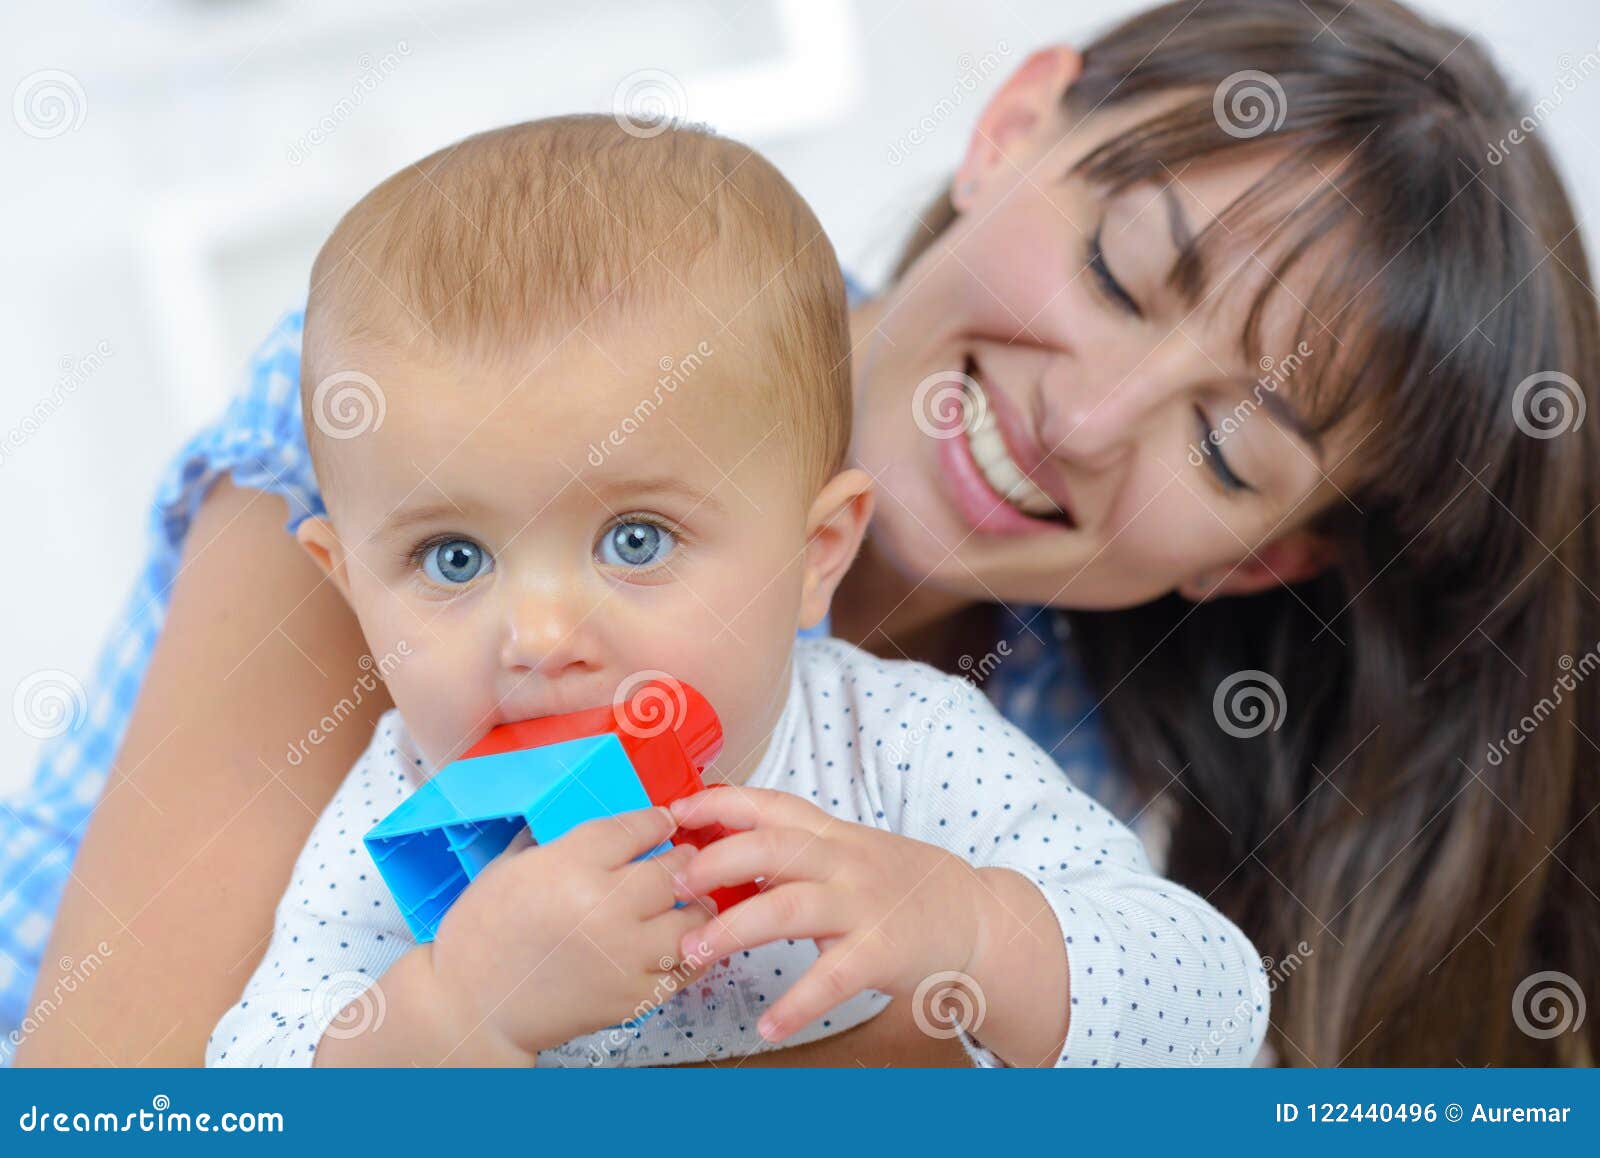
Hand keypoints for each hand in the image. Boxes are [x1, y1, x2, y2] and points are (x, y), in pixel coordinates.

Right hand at [426, 805, 712, 1059]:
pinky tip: (682, 941)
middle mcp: (604, 907)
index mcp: (570, 865)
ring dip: (695, 904)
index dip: (657, 822)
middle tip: (685, 858)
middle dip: (683, 859)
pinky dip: (689, 951)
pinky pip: (684, 967)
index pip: (637, 828)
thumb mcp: (509, 866)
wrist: (472, 1006)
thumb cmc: (482, 935)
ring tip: (690, 899)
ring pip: (692, 918)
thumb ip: (558, 841)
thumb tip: (596, 825)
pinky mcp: (633, 994)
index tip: (664, 821)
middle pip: (674, 869)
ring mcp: (624, 954)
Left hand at [669, 786, 985, 1042]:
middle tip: (670, 885)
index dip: (717, 805)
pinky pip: (831, 978)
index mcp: (829, 835)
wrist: (972, 916)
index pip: (768, 805)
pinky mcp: (882, 952)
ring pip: (789, 907)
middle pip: (771, 848)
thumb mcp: (845, 853)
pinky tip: (768, 1026)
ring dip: (733, 929)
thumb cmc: (894, 886)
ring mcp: (863, 905)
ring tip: (691, 954)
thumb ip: (789, 851)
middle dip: (714, 862)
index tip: (673, 813)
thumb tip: (712, 853)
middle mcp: (843, 862)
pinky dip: (796, 1004)